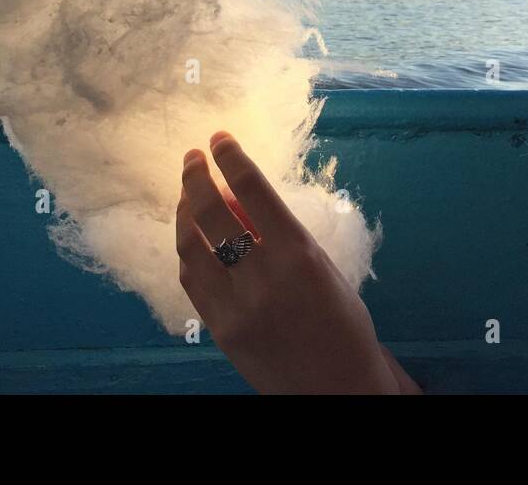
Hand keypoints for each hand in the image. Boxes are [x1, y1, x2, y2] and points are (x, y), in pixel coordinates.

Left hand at [176, 131, 413, 393]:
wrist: (337, 390)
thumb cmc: (344, 325)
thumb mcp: (325, 268)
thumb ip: (284, 234)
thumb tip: (239, 196)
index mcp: (298, 254)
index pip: (252, 190)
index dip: (231, 158)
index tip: (219, 137)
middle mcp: (262, 276)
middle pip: (213, 212)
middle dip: (196, 176)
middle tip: (192, 157)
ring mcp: (235, 305)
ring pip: (191, 245)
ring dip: (184, 210)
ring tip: (186, 191)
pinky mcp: (219, 329)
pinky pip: (191, 280)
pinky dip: (187, 250)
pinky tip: (191, 235)